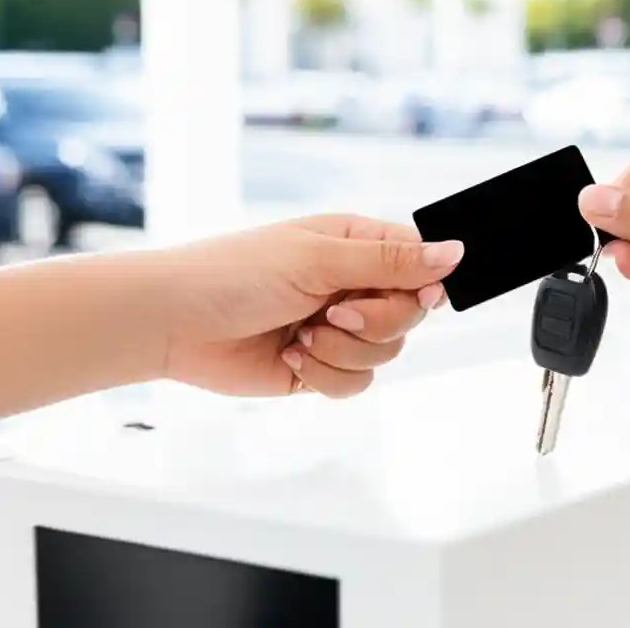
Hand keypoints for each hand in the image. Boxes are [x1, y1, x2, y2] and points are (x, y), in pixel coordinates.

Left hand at [156, 214, 462, 397]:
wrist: (174, 323)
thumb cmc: (234, 274)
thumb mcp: (319, 259)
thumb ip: (392, 262)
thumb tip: (455, 252)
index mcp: (355, 245)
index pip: (420, 264)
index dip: (422, 285)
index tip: (411, 295)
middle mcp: (351, 285)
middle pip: (410, 315)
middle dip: (374, 323)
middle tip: (332, 313)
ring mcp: (336, 328)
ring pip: (385, 353)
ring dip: (343, 351)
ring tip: (301, 335)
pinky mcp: (319, 368)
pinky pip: (356, 383)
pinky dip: (326, 376)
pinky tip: (291, 358)